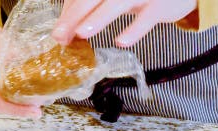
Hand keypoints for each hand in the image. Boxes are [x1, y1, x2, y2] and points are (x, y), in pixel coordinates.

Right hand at [0, 23, 41, 117]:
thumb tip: (17, 55)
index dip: (13, 108)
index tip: (32, 110)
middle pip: (0, 107)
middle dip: (20, 110)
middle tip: (39, 110)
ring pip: (5, 106)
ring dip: (22, 107)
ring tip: (41, 103)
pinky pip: (7, 100)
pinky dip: (20, 101)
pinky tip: (35, 98)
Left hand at [52, 0, 196, 46]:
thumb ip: (91, 7)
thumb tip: (65, 28)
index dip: (69, 11)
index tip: (58, 32)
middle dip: (74, 15)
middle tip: (60, 35)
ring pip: (117, 2)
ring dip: (99, 17)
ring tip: (82, 32)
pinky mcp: (159, 6)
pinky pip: (146, 19)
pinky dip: (134, 30)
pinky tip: (121, 41)